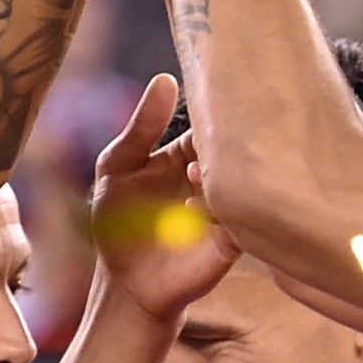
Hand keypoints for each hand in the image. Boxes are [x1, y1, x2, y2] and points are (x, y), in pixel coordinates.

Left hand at [86, 75, 236, 322]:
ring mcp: (227, 208)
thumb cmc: (118, 223)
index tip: (216, 92)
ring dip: (221, 175)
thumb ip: (141, 128)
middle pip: (238, 148)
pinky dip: (224, 211)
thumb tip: (165, 78)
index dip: (215, 108)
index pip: (214, 122)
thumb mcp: (116, 167)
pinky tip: (192, 210)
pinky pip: (244, 220)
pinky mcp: (231, 241)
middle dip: (228, 138)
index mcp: (191, 153)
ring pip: (246, 181)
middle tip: (207, 134)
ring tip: (192, 175)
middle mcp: (215, 177)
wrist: (124, 284)